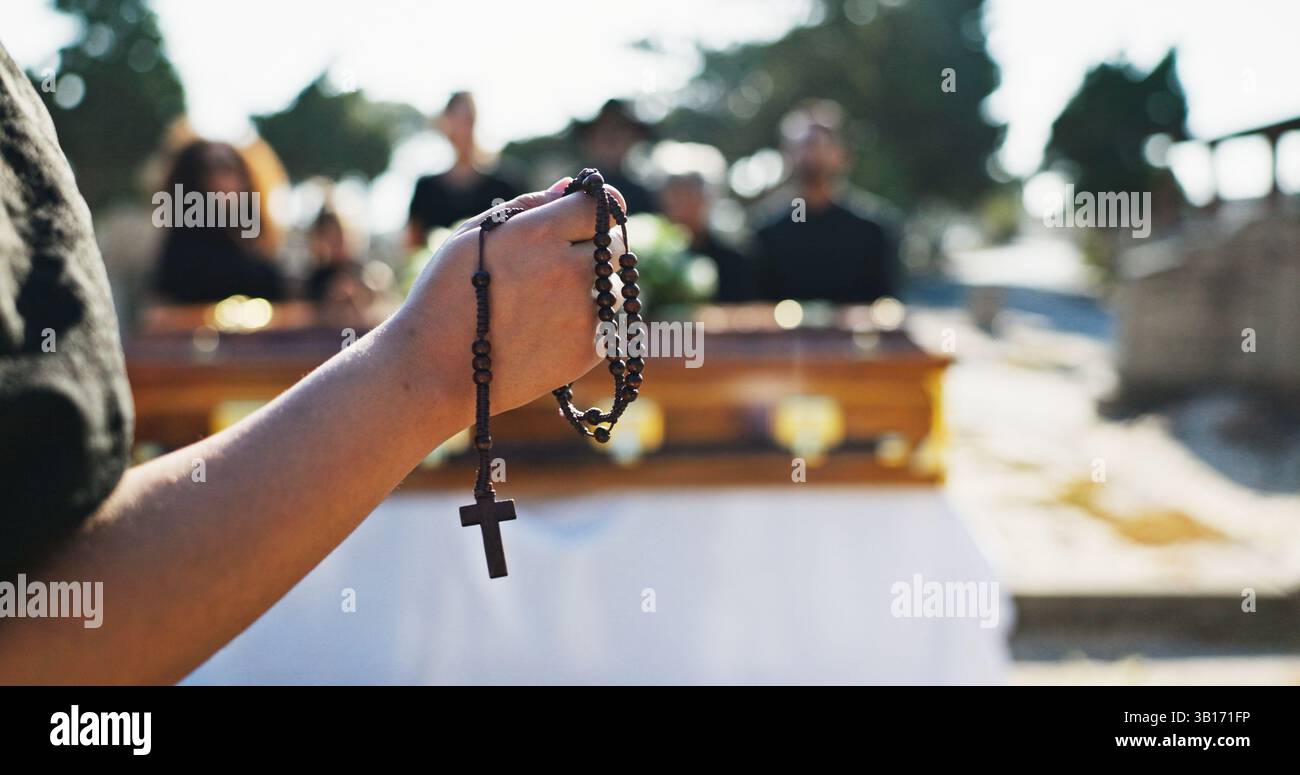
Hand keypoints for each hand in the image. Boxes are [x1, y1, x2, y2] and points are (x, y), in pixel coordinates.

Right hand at [393, 179, 628, 422]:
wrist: (438, 371)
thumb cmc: (446, 296)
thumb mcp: (471, 237)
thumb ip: (527, 207)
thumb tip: (569, 187)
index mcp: (538, 234)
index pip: (599, 206)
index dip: (596, 209)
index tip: (587, 217)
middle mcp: (568, 270)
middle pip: (615, 245)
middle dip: (596, 249)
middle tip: (563, 264)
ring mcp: (583, 313)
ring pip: (618, 287)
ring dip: (596, 289)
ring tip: (551, 303)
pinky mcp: (589, 350)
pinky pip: (610, 324)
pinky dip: (591, 323)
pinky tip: (552, 330)